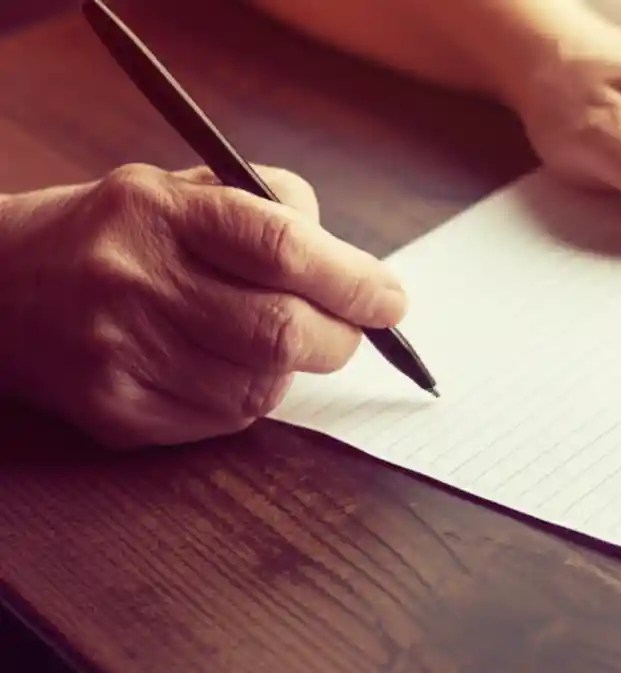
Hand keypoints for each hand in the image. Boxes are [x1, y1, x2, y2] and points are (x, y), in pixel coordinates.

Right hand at [0, 164, 405, 447]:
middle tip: (351, 331)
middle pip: (281, 330)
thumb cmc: (116, 235)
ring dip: (289, 371)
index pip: (281, 247)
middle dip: (339, 339)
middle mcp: (133, 280)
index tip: (391, 300)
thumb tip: (358, 276)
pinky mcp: (113, 412)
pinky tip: (222, 368)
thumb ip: (273, 211)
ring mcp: (118, 353)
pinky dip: (246, 400)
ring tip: (264, 341)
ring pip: (261, 388)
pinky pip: (223, 422)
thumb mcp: (181, 189)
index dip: (352, 280)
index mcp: (159, 210)